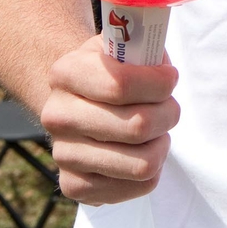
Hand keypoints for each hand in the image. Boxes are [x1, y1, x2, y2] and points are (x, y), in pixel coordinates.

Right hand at [37, 35, 179, 203]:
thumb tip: (159, 51)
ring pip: (142, 163)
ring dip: (162, 144)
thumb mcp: (126, 43)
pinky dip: (152, 171)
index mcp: (66, 72)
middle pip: (138, 126)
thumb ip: (145, 40)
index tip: (169, 78)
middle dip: (168, 114)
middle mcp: (56, 115)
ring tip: (155, 131)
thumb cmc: (117, 68)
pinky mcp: (74, 185)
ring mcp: (63, 153)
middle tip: (167, 106)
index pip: (123, 85)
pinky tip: (141, 152)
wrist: (79, 100)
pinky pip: (135, 187)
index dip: (160, 83)